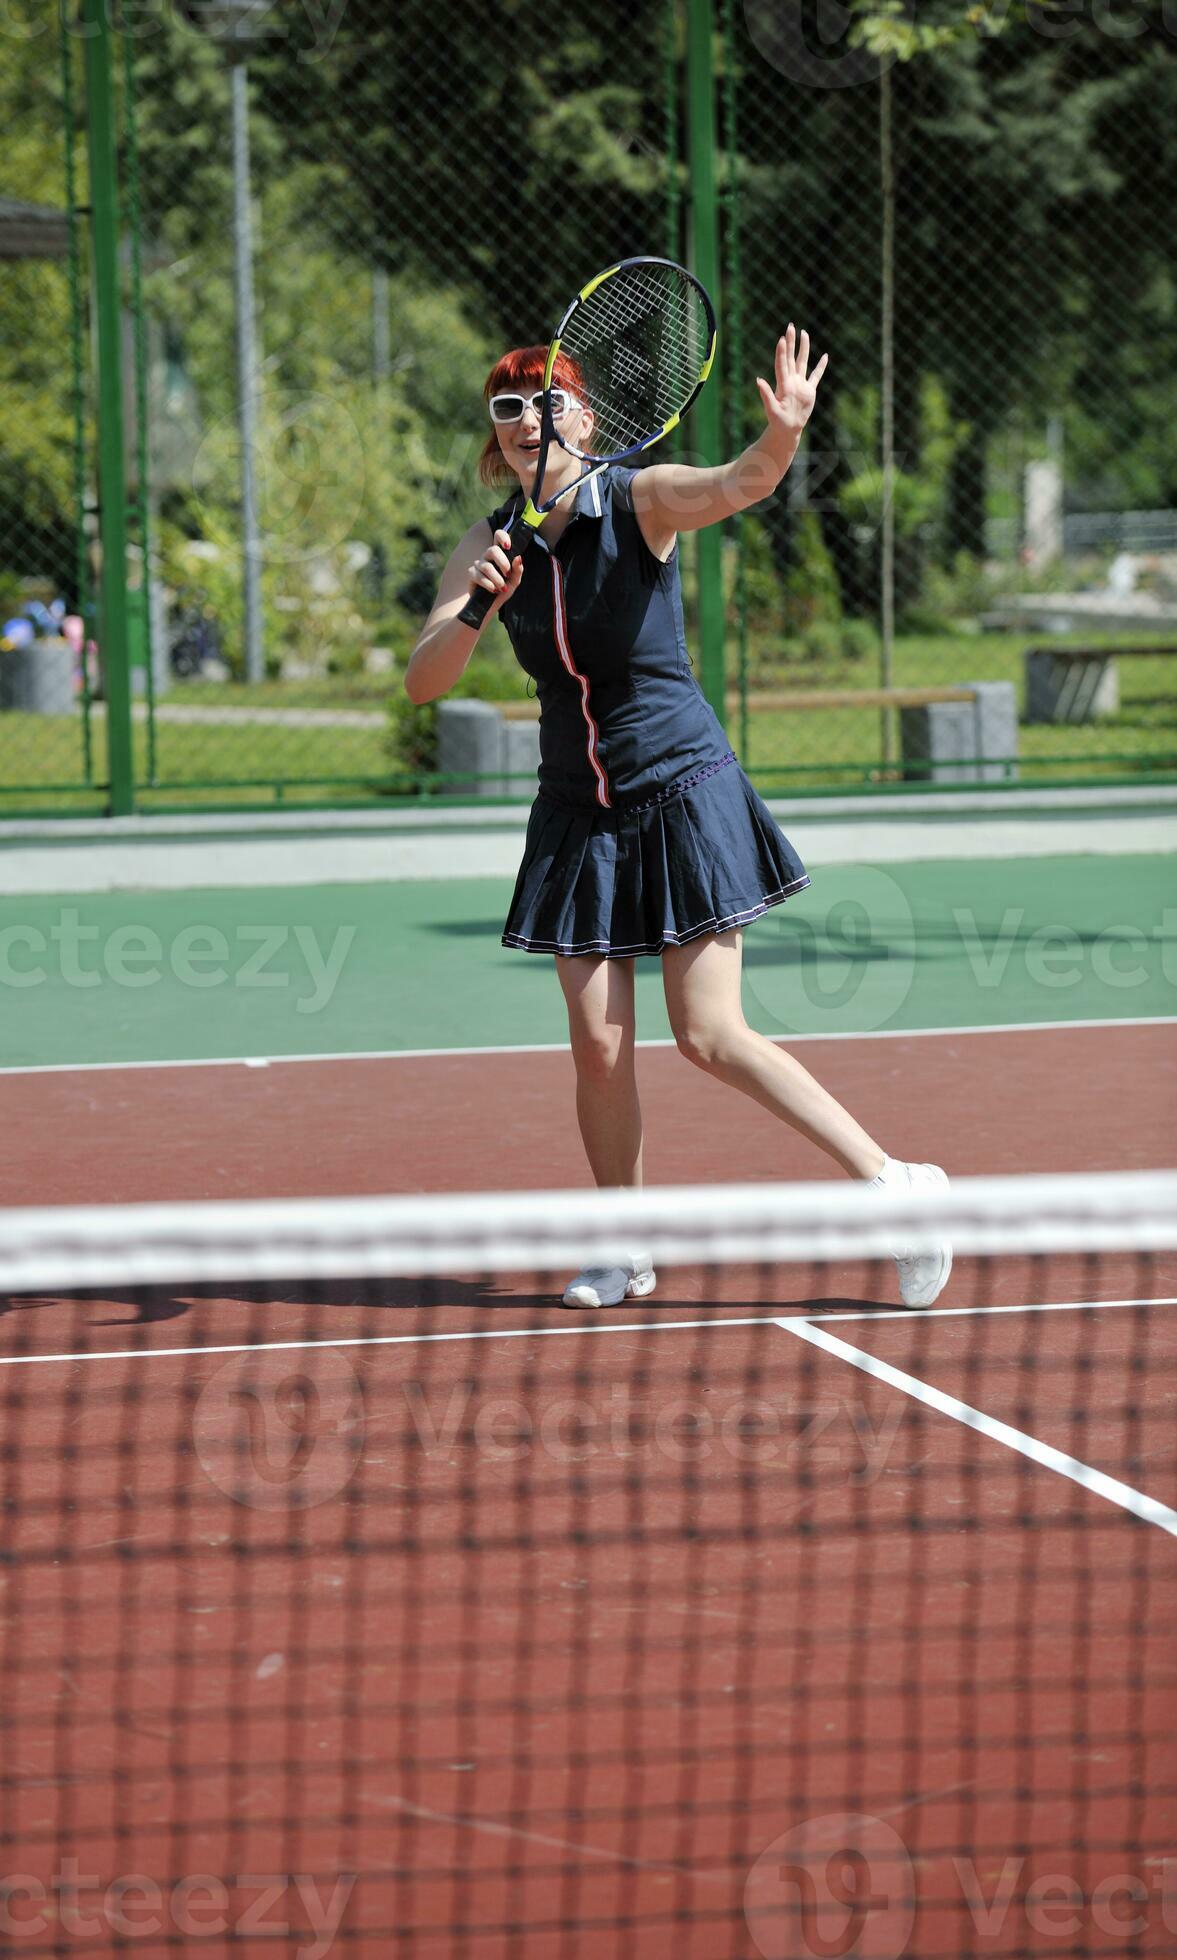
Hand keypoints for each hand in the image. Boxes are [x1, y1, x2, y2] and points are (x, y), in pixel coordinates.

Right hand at [468, 528, 523, 613]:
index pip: (498, 536)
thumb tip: (518, 557)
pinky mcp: (471, 575)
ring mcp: (478, 565)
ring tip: (502, 588)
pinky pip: (478, 576)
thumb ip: (518, 570)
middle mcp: (487, 556)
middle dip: (502, 562)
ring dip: (497, 579)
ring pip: (486, 566)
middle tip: (508, 574)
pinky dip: (488, 584)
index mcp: (499, 554)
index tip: (508, 546)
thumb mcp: (514, 581)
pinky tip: (493, 590)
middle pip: (492, 550)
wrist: (491, 606)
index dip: (502, 537)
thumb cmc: (503, 590)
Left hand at [756, 325, 827, 442]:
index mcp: (783, 384)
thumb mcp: (771, 409)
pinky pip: (816, 376)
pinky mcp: (809, 391)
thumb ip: (766, 394)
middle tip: (791, 326)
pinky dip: (821, 367)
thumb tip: (758, 380)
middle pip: (791, 357)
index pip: (782, 364)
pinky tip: (825, 356)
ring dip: (804, 348)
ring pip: (803, 362)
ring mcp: (801, 384)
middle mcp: (791, 381)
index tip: (782, 338)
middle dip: (791, 342)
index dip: (782, 352)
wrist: (787, 430)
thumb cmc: (777, 421)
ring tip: (804, 333)